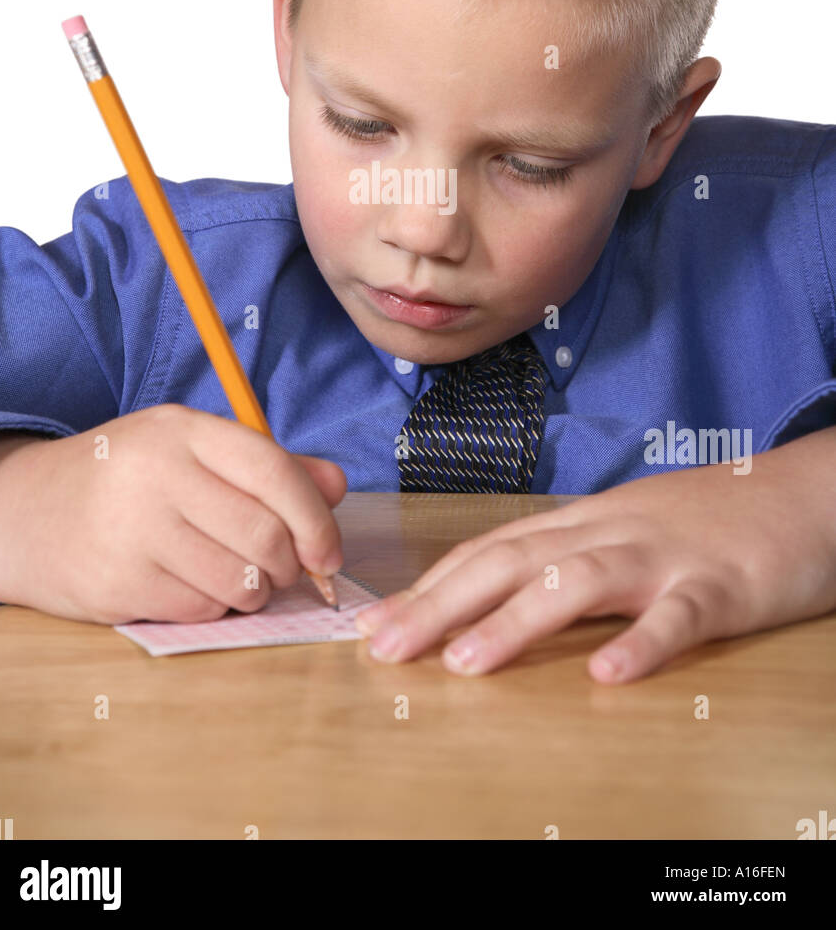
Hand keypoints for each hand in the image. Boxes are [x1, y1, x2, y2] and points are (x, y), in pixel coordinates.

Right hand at [0, 404, 346, 623]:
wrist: (30, 512)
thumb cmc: (128, 479)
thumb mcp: (191, 451)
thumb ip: (268, 466)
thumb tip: (337, 486)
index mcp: (183, 430)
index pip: (272, 469)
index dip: (316, 518)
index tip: (329, 552)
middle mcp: (156, 474)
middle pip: (264, 534)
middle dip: (290, 566)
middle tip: (284, 571)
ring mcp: (132, 530)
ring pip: (239, 581)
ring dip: (255, 592)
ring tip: (239, 578)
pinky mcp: (117, 584)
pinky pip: (201, 609)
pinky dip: (215, 608)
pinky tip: (194, 586)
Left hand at [355, 442, 835, 681]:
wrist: (801, 493)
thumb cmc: (710, 520)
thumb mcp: (628, 530)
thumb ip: (572, 556)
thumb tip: (502, 595)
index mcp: (585, 521)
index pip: (492, 548)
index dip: (430, 583)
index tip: (375, 620)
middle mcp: (611, 532)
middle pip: (512, 560)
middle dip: (441, 603)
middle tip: (384, 647)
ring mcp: (664, 557)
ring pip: (579, 581)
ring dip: (517, 620)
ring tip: (465, 663)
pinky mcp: (720, 587)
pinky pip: (678, 617)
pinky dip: (642, 642)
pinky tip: (608, 674)